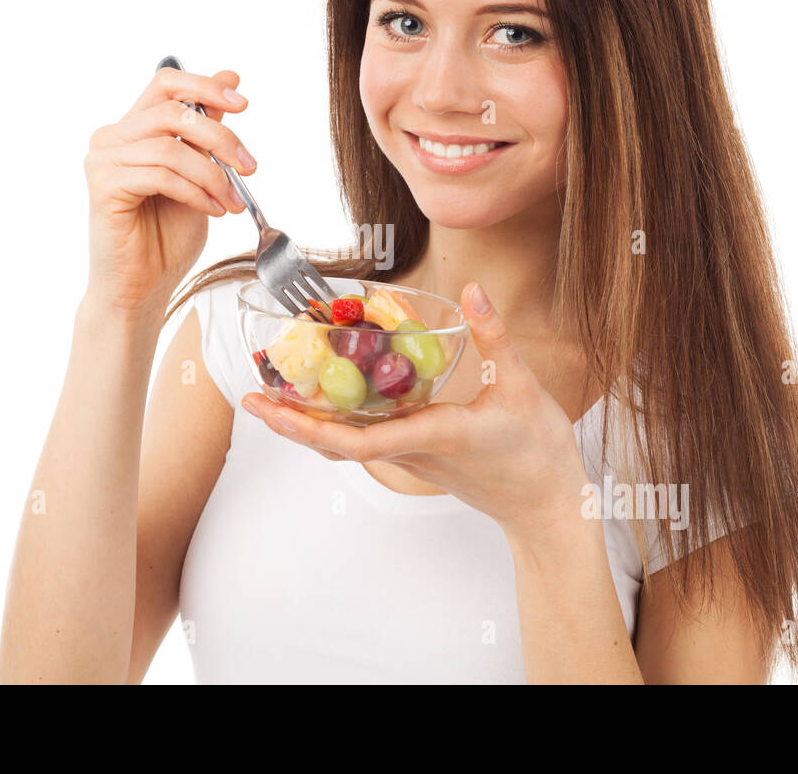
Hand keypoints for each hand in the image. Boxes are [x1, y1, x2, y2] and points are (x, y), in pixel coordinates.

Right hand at [81, 66, 255, 315]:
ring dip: (212, 175)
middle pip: (173, 111)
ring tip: (231, 202)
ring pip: (170, 147)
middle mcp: (112, 137)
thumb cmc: (167, 236)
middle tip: (248, 167)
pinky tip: (211, 210)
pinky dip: (195, 192)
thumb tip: (230, 77)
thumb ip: (208, 130)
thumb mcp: (201, 173)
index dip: (205, 86)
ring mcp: (103, 160)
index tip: (243, 104)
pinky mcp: (104, 186)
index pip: (165, 82)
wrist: (143, 287)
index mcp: (133, 128)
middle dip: (221, 137)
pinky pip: (161, 175)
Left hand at [241, 282, 590, 540]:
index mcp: (434, 437)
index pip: (361, 440)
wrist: (547, 507)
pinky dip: (334, 423)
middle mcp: (412, 453)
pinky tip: (322, 399)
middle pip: (336, 445)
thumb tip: (473, 289)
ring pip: (346, 445)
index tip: (274, 410)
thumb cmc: (539, 454)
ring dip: (306, 424)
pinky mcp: (416, 457)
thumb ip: (496, 336)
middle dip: (291, 424)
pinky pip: (364, 442)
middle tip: (249, 397)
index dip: (312, 428)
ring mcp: (411, 459)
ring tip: (270, 395)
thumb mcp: (524, 387)